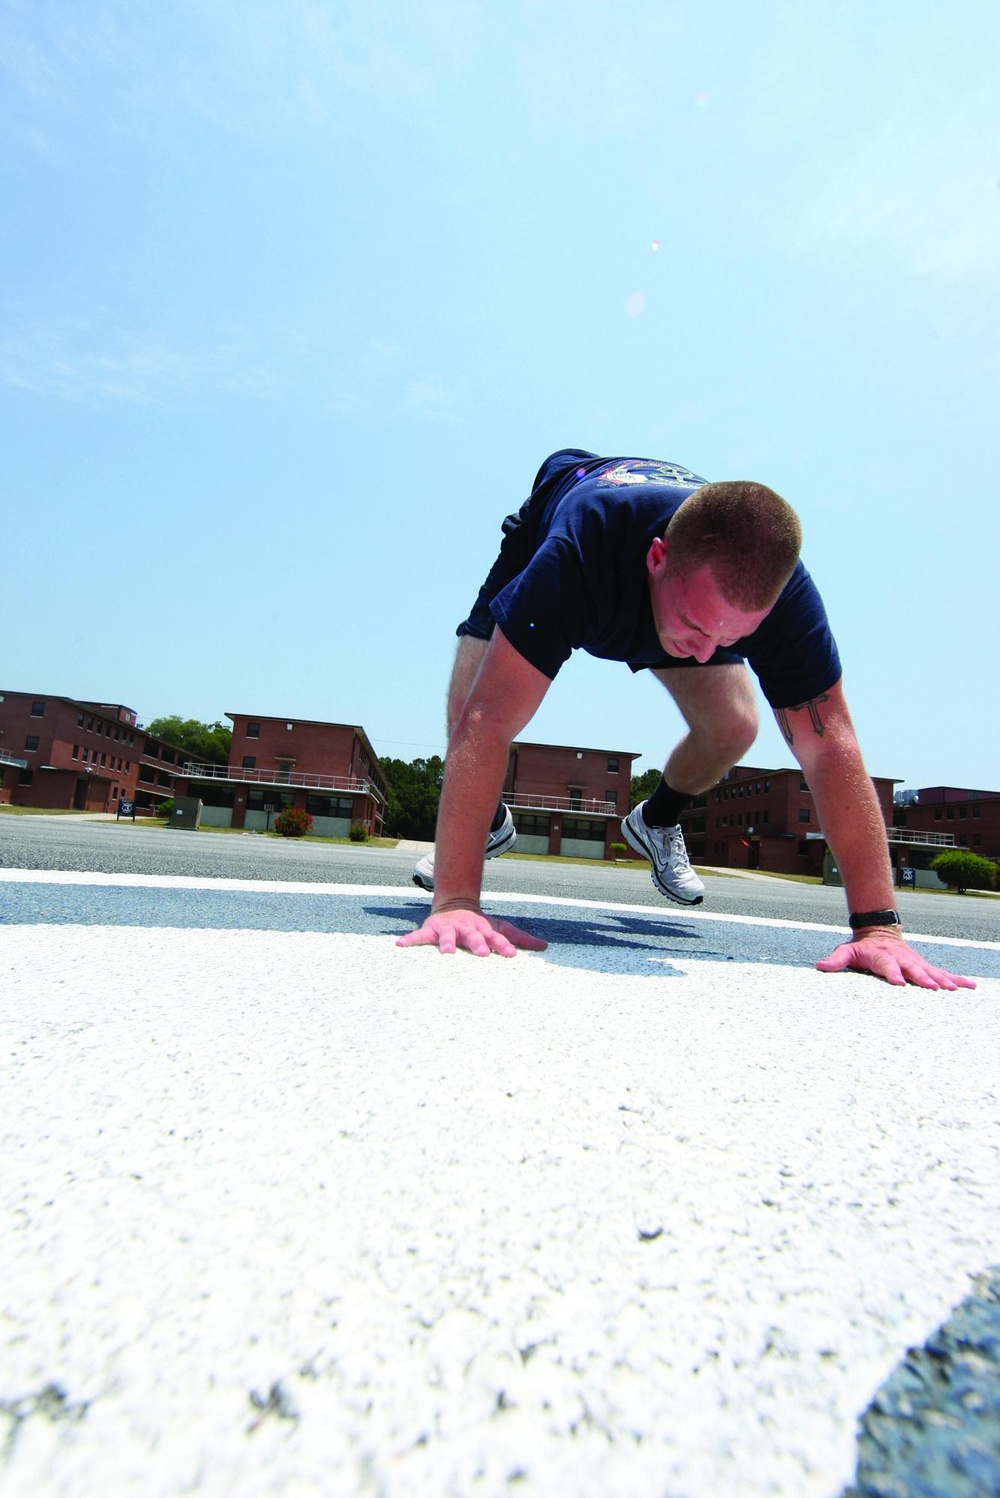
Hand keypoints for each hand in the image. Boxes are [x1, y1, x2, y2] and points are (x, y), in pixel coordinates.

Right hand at [397, 906, 547, 957]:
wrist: (456, 905)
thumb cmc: (480, 925)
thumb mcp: (500, 929)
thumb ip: (520, 938)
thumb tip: (545, 947)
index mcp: (484, 930)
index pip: (497, 938)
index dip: (504, 946)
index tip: (511, 955)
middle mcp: (467, 928)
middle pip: (474, 935)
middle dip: (478, 944)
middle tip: (482, 953)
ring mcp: (449, 928)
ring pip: (448, 936)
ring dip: (448, 943)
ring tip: (447, 951)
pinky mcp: (431, 930)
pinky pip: (419, 937)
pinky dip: (409, 940)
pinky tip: (400, 944)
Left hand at [815, 931, 975, 989]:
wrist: (879, 931)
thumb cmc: (862, 947)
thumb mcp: (846, 951)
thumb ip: (835, 959)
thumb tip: (819, 966)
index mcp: (882, 956)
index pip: (887, 966)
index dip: (893, 973)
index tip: (899, 982)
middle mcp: (901, 959)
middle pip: (913, 969)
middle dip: (923, 979)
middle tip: (933, 988)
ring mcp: (914, 962)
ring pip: (930, 972)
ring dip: (943, 980)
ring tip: (954, 989)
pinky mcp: (923, 966)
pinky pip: (942, 973)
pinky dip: (956, 979)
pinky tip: (970, 987)